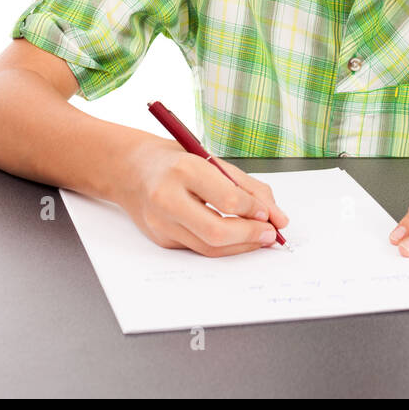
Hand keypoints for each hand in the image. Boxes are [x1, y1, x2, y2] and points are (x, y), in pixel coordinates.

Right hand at [119, 135, 289, 256]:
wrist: (130, 169)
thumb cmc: (175, 160)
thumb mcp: (212, 160)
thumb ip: (247, 187)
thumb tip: (277, 216)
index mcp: (184, 170)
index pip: (227, 199)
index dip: (254, 211)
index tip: (270, 214)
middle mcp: (167, 198)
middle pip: (217, 231)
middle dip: (250, 236)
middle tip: (269, 234)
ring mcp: (161, 223)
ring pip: (209, 247)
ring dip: (241, 246)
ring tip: (258, 237)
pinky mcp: (160, 239)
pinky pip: (199, 248)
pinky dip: (222, 246)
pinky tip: (236, 237)